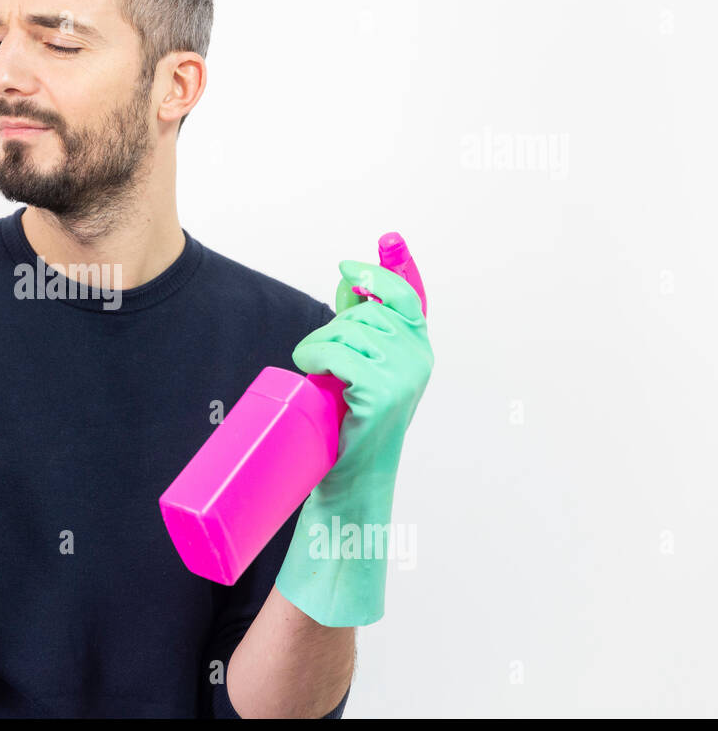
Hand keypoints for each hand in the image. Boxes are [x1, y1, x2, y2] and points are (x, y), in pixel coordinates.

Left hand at [274, 258, 433, 625]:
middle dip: (333, 328)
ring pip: (348, 331)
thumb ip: (360, 324)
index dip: (385, 271)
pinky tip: (310, 369)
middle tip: (319, 358)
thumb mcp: (360, 365)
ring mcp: (405, 376)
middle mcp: (419, 359)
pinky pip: (337, 352)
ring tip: (316, 370)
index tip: (366, 253)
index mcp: (419, 350)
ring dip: (319, 344)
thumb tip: (349, 280)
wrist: (350, 477)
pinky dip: (315, 355)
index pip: (407, 297)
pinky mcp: (382, 392)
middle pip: (365, 314)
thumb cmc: (350, 421)